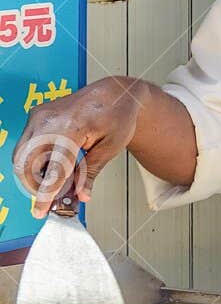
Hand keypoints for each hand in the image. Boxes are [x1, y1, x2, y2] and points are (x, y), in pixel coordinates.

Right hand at [13, 77, 147, 217]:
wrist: (115, 92)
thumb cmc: (117, 116)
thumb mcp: (111, 147)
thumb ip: (91, 172)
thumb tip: (81, 196)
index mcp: (71, 128)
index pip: (53, 168)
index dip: (46, 193)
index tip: (41, 211)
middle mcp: (49, 120)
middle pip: (26, 163)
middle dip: (35, 185)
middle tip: (49, 199)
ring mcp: (39, 116)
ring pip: (21, 155)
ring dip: (32, 174)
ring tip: (52, 183)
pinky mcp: (36, 115)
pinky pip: (26, 144)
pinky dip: (33, 160)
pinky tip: (50, 168)